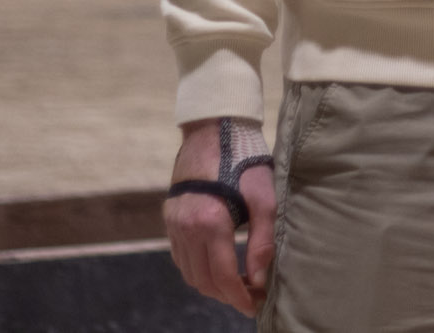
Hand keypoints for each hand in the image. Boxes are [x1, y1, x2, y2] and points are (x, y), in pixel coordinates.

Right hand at [163, 119, 276, 315]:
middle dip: (227, 295)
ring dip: (211, 285)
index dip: (240, 297)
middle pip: (203, 280)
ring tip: (238, 285)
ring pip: (188, 272)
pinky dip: (197, 269)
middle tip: (251, 297)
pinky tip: (217, 266)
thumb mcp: (263, 195)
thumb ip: (262, 239)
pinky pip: (180, 257)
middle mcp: (185, 228)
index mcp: (209, 223)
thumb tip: (261, 277)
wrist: (213, 128)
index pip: (222, 277)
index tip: (256, 306)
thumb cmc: (244, 158)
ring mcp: (174, 224)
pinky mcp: (170, 218)